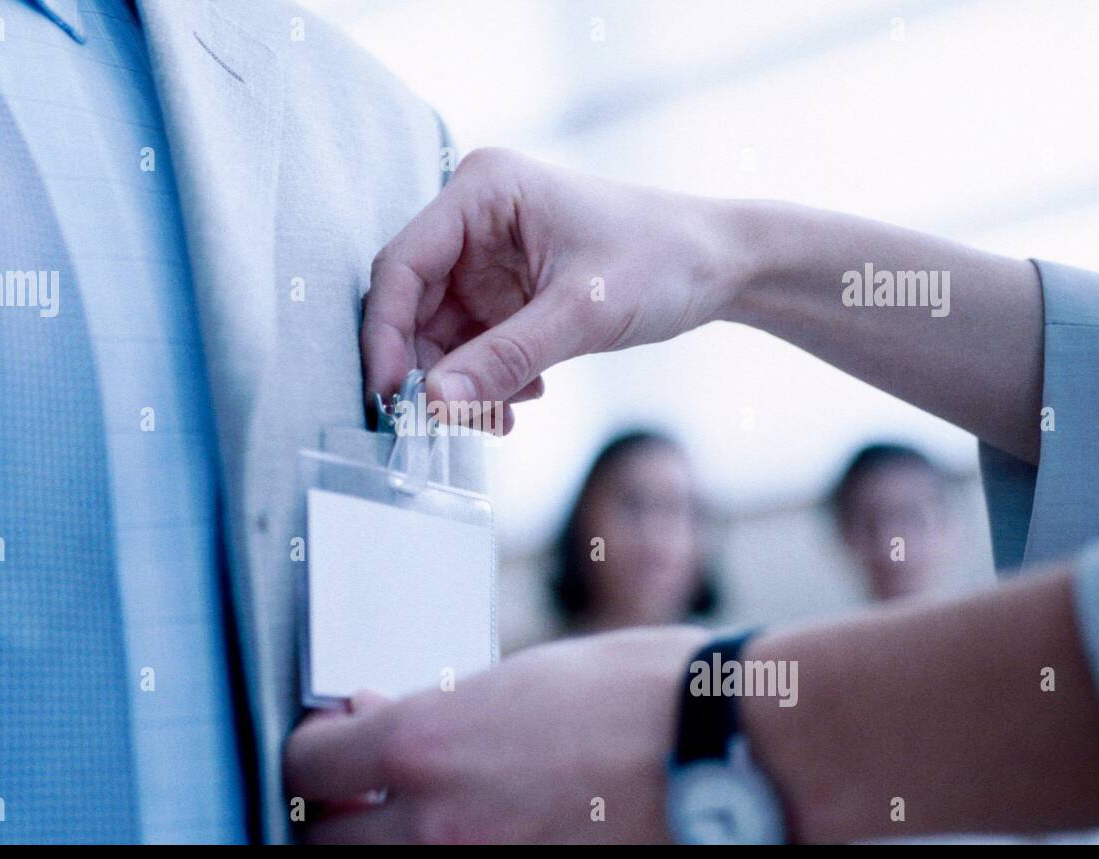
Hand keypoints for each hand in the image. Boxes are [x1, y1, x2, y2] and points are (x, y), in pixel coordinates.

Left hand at [284, 626, 708, 843]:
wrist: (736, 753)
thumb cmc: (641, 694)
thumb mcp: (521, 678)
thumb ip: (439, 710)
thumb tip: (383, 723)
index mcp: (425, 744)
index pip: (308, 761)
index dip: (313, 746)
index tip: (333, 736)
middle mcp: (435, 823)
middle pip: (322, 841)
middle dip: (332, 812)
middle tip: (359, 789)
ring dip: (385, 843)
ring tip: (424, 812)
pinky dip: (450, 857)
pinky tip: (487, 831)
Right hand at [361, 148, 737, 429]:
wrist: (719, 267)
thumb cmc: (661, 260)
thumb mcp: (581, 313)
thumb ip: (503, 358)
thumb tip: (433, 402)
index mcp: (483, 191)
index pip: (402, 264)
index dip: (385, 332)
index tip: (388, 392)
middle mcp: (474, 221)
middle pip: (412, 306)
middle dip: (429, 368)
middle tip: (449, 420)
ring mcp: (485, 260)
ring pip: (438, 336)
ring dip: (462, 384)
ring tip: (503, 413)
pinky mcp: (503, 295)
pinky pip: (469, 348)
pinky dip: (486, 381)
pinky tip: (524, 395)